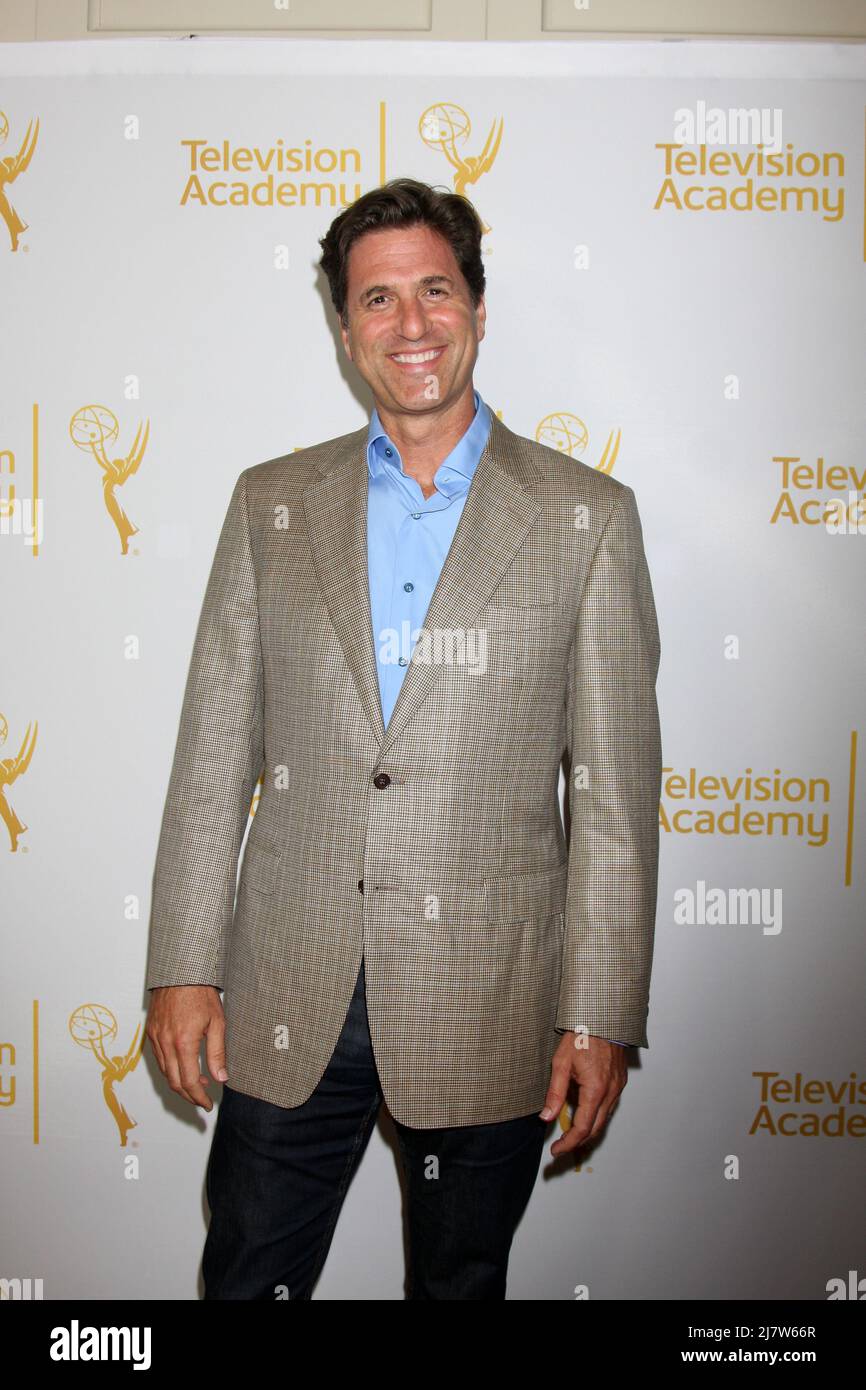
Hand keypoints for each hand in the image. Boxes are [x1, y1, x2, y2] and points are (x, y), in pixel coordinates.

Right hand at [146, 985, 226, 1110]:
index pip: (189, 1081)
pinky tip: (183, 1066)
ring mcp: (155, 1038)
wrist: (180, 971)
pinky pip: (159, 1059)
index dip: (199, 1098)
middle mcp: (165, 1043)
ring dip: (180, 1083)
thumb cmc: (200, 992)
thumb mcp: (217, 1022)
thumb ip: (218, 1053)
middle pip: (174, 1082)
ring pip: (164, 1072)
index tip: (207, 1105)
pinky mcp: (151, 1032)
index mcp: (183, 1042)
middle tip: (202, 1100)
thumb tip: (221, 1078)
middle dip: (189, 1096)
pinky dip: (170, 1069)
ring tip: (198, 1084)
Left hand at [539, 1033, 626, 1156]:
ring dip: (588, 1129)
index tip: (556, 1151)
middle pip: (596, 1129)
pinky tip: (584, 1110)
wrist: (603, 1017)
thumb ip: (554, 1092)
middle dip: (578, 1142)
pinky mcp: (620, 1081)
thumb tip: (546, 1117)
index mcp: (595, 1091)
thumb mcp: (561, 1063)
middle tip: (561, 1147)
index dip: (568, 1143)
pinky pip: (609, 1105)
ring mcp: (618, 1087)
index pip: (583, 1129)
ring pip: (604, 1118)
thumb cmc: (581, 1035)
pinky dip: (596, 1114)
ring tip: (569, 1133)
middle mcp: (610, 1092)